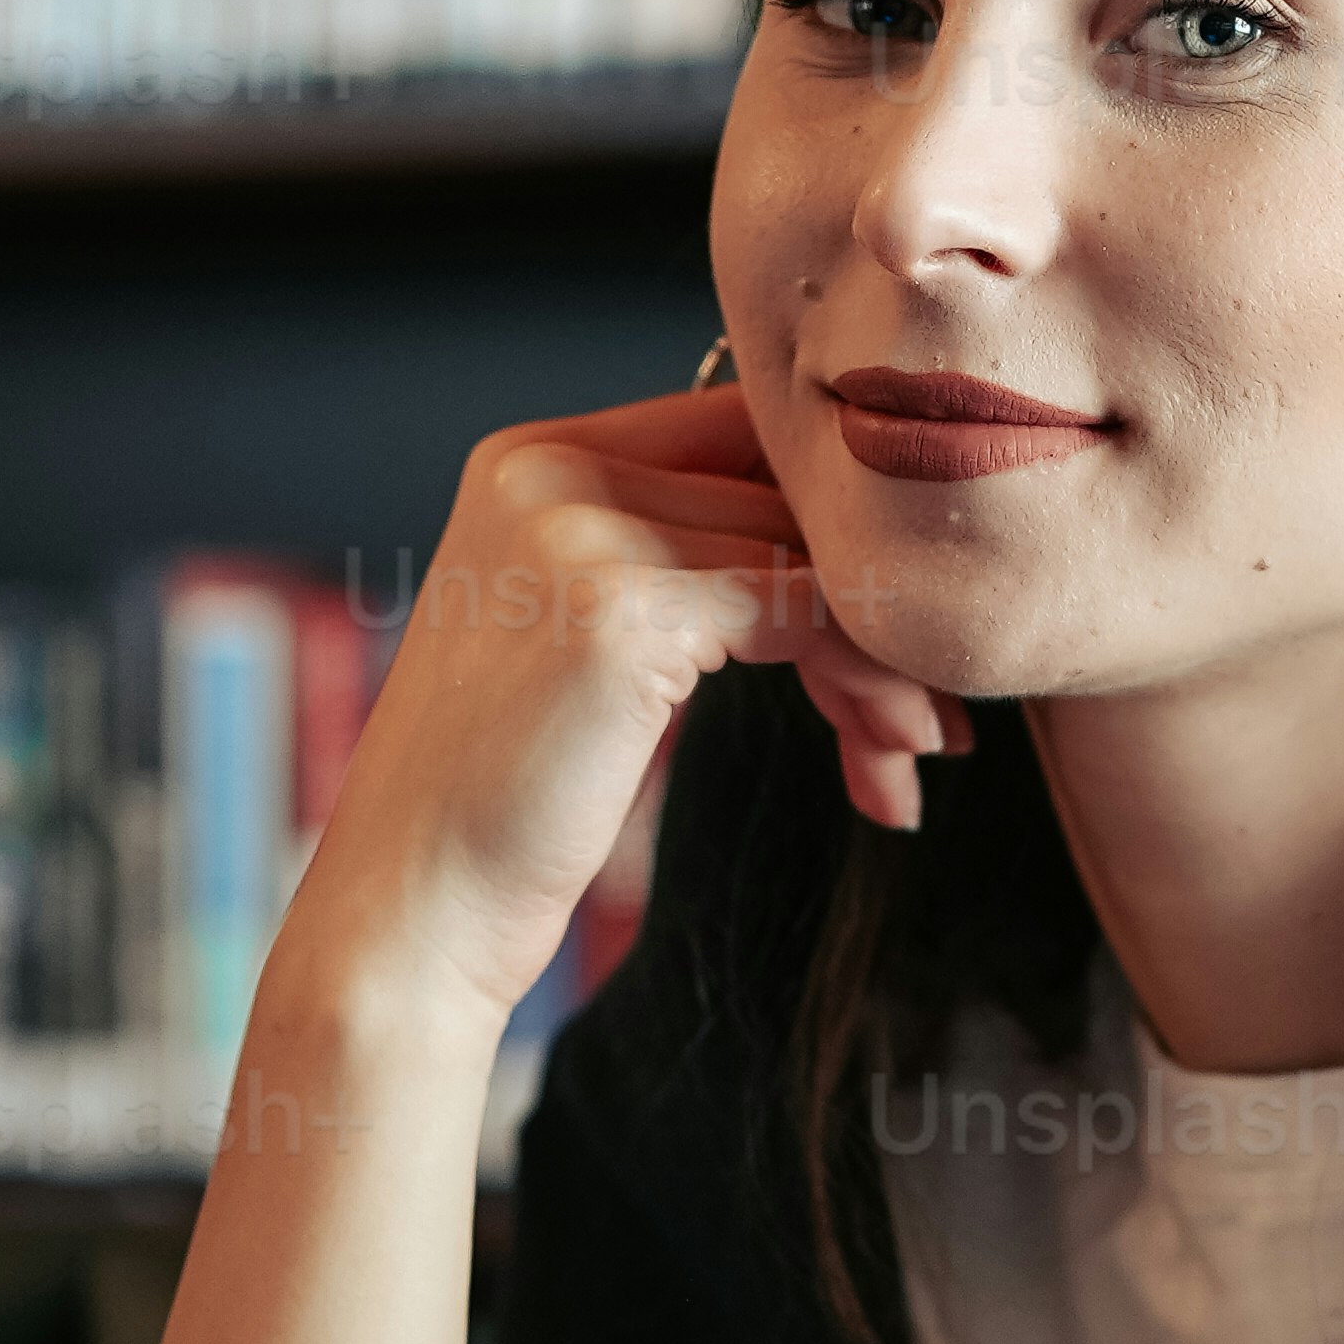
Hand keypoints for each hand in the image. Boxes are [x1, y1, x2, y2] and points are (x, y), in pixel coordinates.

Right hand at [290, 382, 970, 1036]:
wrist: (414, 912)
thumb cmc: (508, 800)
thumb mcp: (585, 639)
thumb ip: (677, 557)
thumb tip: (846, 542)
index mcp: (531, 457)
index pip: (740, 431)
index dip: (834, 527)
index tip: (896, 626)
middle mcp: (546, 466)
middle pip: (784, 495)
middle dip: (874, 611)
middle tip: (929, 723)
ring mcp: (577, 529)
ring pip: (809, 559)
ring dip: (883, 668)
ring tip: (910, 756)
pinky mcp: (620, 608)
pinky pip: (807, 616)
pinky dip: (863, 690)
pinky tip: (884, 772)